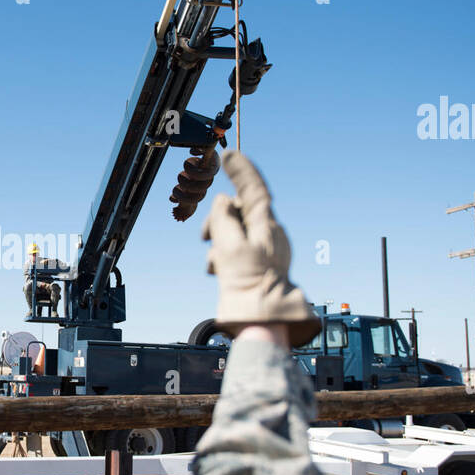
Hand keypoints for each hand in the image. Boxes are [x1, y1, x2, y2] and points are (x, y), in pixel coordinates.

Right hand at [201, 150, 319, 346]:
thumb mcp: (230, 247)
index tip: (226, 154)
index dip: (241, 169)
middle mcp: (269, 234)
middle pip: (239, 211)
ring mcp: (264, 249)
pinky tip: (220, 272)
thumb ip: (223, 218)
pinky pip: (236, 249)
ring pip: (234, 231)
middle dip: (219, 220)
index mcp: (267, 226)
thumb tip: (222, 202)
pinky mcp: (257, 264)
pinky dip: (224, 256)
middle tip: (205, 237)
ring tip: (217, 264)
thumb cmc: (248, 286)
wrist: (261, 320)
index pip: (254, 189)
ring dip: (219, 243)